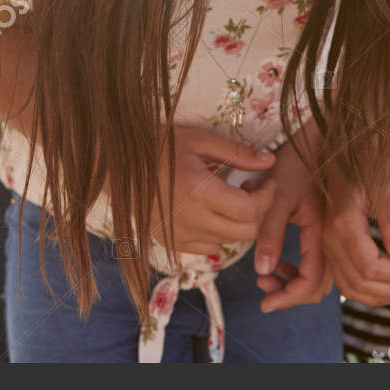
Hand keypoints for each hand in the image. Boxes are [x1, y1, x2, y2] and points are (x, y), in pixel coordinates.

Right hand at [154, 127, 275, 256]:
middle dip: (257, 212)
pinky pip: (209, 248)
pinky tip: (212, 212)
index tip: (266, 182)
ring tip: (231, 200)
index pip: (250, 210)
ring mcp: (181, 236)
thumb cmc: (160, 147)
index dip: (267, 198)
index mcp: (200, 192)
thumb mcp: (199, 140)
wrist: (120, 167)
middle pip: (245, 232)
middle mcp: (192, 220)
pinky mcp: (172, 243)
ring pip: (229, 242)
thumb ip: (237, 153)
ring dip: (239, 224)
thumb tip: (269, 161)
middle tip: (250, 191)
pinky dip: (219, 234)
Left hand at [253, 139, 332, 311]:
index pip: (310, 280)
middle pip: (318, 285)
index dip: (288, 297)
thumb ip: (271, 232)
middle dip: (290, 294)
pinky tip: (282, 265)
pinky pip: (318, 263)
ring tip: (268, 278)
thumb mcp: (278, 195)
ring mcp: (330, 234)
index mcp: (323, 231)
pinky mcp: (325, 230)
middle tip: (263, 289)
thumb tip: (263, 270)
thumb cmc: (295, 161)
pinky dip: (300, 272)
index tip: (265, 304)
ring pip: (319, 276)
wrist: (314, 138)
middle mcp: (331, 238)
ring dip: (294, 284)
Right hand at [322, 167, 389, 306]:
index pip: (371, 267)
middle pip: (361, 282)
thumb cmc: (366, 169)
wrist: (343, 158)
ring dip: (382, 296)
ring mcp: (327, 246)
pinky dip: (368, 291)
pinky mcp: (331, 249)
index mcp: (343, 224)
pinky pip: (346, 281)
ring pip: (351, 287)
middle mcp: (330, 239)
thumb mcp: (385, 190)